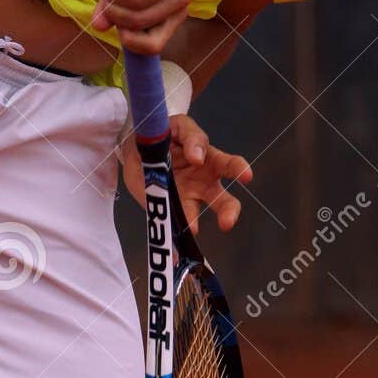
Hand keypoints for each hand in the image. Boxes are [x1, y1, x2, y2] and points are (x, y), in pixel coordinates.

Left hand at [120, 112, 252, 231]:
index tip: (242, 175)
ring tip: (190, 230)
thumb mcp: (177, 126)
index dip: (237, 169)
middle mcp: (202, 183)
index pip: (229, 164)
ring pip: (193, 215)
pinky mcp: (167, 207)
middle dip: (228, 211)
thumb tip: (199, 156)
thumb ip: (190, 136)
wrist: (136, 144)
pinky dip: (173, 239)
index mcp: (208, 159)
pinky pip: (173, 223)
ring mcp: (184, 197)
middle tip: (227, 221)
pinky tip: (173, 252)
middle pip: (224, 200)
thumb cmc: (166, 133)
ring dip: (194, 224)